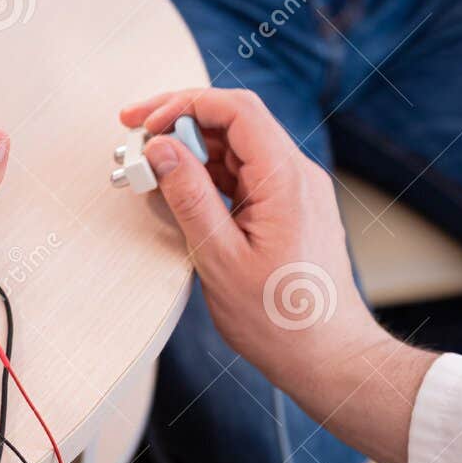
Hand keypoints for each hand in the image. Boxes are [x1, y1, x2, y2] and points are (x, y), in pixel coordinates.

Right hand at [121, 88, 390, 381]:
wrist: (328, 357)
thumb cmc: (281, 319)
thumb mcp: (220, 258)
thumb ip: (189, 197)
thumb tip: (161, 149)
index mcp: (286, 180)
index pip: (236, 111)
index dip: (183, 104)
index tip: (143, 122)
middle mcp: (296, 177)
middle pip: (234, 122)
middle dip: (180, 121)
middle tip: (134, 134)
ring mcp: (294, 192)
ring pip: (236, 149)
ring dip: (189, 151)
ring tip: (146, 169)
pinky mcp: (286, 210)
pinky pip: (242, 176)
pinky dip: (206, 176)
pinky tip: (175, 191)